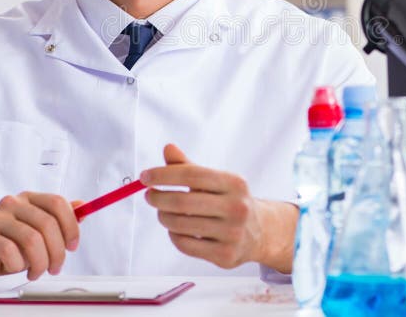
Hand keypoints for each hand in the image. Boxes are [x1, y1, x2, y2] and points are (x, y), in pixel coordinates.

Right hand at [0, 193, 81, 285]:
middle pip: (47, 224)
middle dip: (57, 251)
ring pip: (31, 239)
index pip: (58, 203)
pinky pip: (10, 251)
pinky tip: (16, 268)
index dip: (71, 226)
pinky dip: (18, 264)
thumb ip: (57, 219)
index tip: (73, 246)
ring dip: (40, 262)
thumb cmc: (5, 243)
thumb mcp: (35, 230)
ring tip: (36, 271)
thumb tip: (83, 207)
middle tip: (55, 267)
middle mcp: (13, 203)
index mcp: (29, 198)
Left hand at [140, 144, 297, 272]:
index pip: (192, 174)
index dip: (164, 175)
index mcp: (235, 183)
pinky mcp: (225, 255)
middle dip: (159, 198)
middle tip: (148, 196)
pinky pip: (186, 244)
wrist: (260, 231)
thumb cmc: (230, 200)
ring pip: (181, 225)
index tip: (144, 176)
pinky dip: (174, 235)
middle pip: (184, 202)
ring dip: (164, 217)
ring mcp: (232, 233)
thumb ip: (189, 166)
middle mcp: (237, 207)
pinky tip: (175, 229)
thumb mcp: (215, 180)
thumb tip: (168, 148)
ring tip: (161, 212)